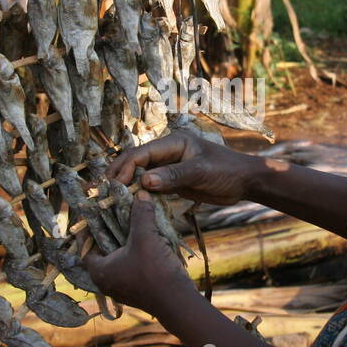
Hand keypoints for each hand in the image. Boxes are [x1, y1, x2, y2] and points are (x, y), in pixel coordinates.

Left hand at [83, 192, 193, 316]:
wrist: (178, 303)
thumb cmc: (155, 272)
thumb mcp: (146, 238)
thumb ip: (141, 214)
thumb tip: (141, 193)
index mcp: (99, 271)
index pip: (85, 247)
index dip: (88, 229)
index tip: (94, 214)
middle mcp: (107, 281)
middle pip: (102, 251)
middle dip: (109, 233)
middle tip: (115, 215)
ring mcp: (122, 287)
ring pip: (117, 259)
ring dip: (123, 243)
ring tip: (131, 225)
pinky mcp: (137, 290)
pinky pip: (130, 267)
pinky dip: (134, 254)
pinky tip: (146, 241)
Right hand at [106, 130, 259, 205]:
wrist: (245, 182)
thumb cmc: (226, 170)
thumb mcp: (200, 172)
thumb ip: (173, 176)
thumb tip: (144, 182)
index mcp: (173, 142)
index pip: (142, 153)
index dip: (126, 168)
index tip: (115, 185)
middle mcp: (167, 152)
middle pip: (136, 162)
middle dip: (119, 175)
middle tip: (101, 191)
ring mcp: (169, 168)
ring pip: (140, 175)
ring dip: (126, 185)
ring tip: (107, 198)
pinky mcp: (172, 182)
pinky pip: (151, 187)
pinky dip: (138, 194)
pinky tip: (127, 204)